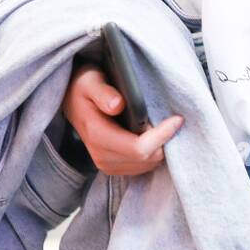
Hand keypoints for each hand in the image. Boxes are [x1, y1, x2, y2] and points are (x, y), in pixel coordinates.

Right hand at [62, 65, 183, 175]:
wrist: (72, 102)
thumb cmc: (84, 88)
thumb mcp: (90, 82)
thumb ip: (103, 92)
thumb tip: (118, 105)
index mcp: (97, 135)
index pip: (138, 148)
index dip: (162, 136)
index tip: (176, 119)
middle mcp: (101, 156)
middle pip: (146, 160)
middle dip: (164, 142)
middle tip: (172, 120)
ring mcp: (107, 164)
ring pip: (147, 166)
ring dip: (160, 148)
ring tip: (164, 126)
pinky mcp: (114, 167)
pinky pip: (143, 167)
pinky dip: (153, 153)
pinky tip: (154, 136)